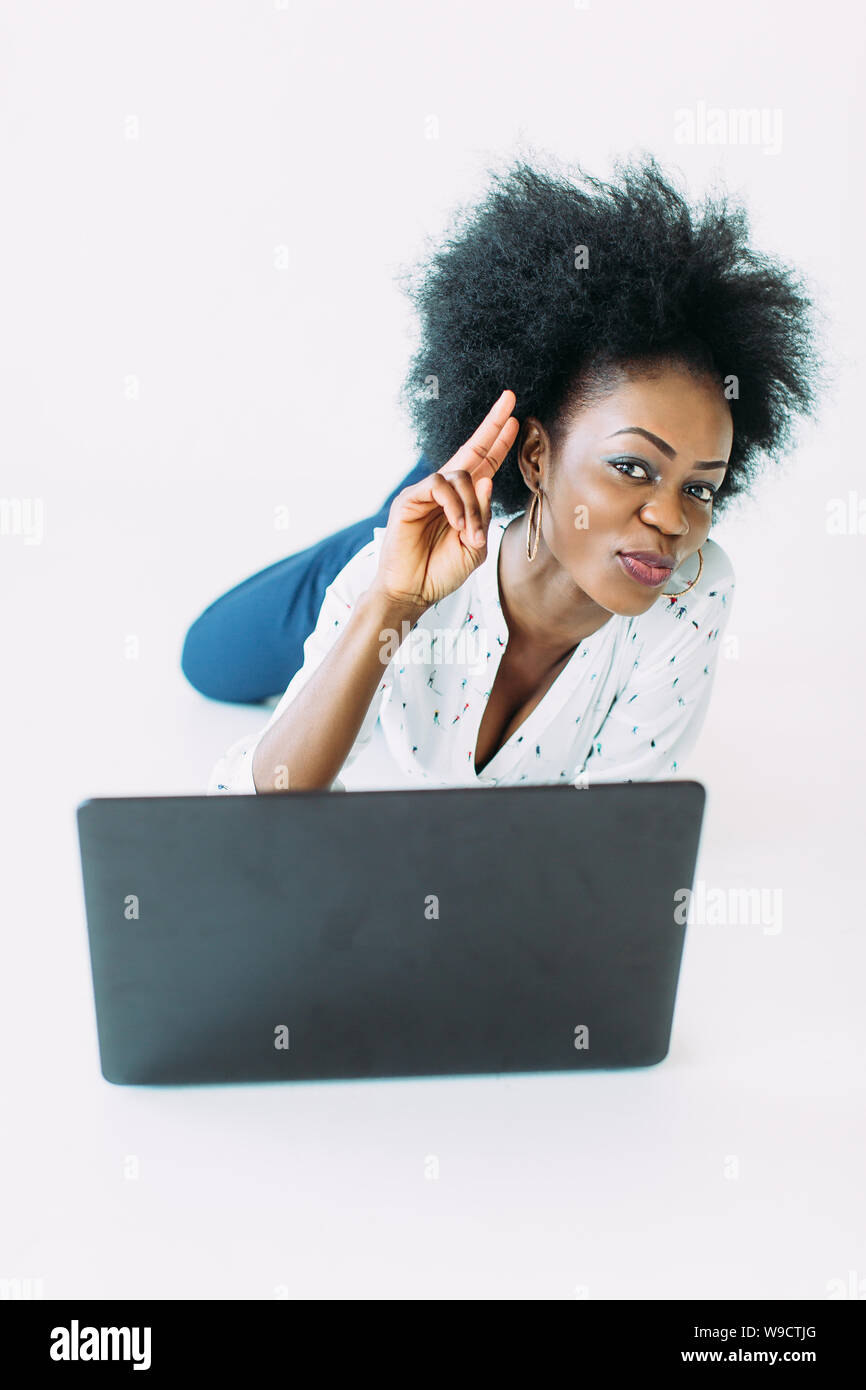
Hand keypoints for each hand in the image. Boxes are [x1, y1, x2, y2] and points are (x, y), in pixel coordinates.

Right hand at [373, 390, 518, 612]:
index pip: (485, 463)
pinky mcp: (410, 499)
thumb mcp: (476, 545)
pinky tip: (456, 526)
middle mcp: (447, 490)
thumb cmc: (443, 571)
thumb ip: (482, 513)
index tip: (516, 419)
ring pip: (460, 476)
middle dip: (492, 424)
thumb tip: (485, 478)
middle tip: (509, 399)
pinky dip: (454, 506)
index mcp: (465, 500)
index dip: (500, 441)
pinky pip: (439, 487)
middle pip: (472, 449)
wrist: (415, 591)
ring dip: (471, 507)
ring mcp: (427, 492)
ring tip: (469, 535)